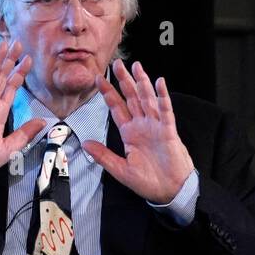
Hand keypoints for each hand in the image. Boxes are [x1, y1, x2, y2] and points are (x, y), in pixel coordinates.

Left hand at [82, 60, 194, 204]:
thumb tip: (86, 144)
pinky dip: (162, 97)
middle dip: (124, 80)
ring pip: (147, 99)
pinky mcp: (168, 131)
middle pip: (132, 98)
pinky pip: (165, 111)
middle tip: (117, 63)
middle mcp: (142, 126)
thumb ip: (104, 156)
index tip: (97, 79)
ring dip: (142, 82)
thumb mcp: (120, 170)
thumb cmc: (148, 181)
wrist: (169, 191)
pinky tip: (159, 83)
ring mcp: (156, 126)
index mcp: (129, 133)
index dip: (108, 93)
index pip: (116, 108)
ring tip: (137, 66)